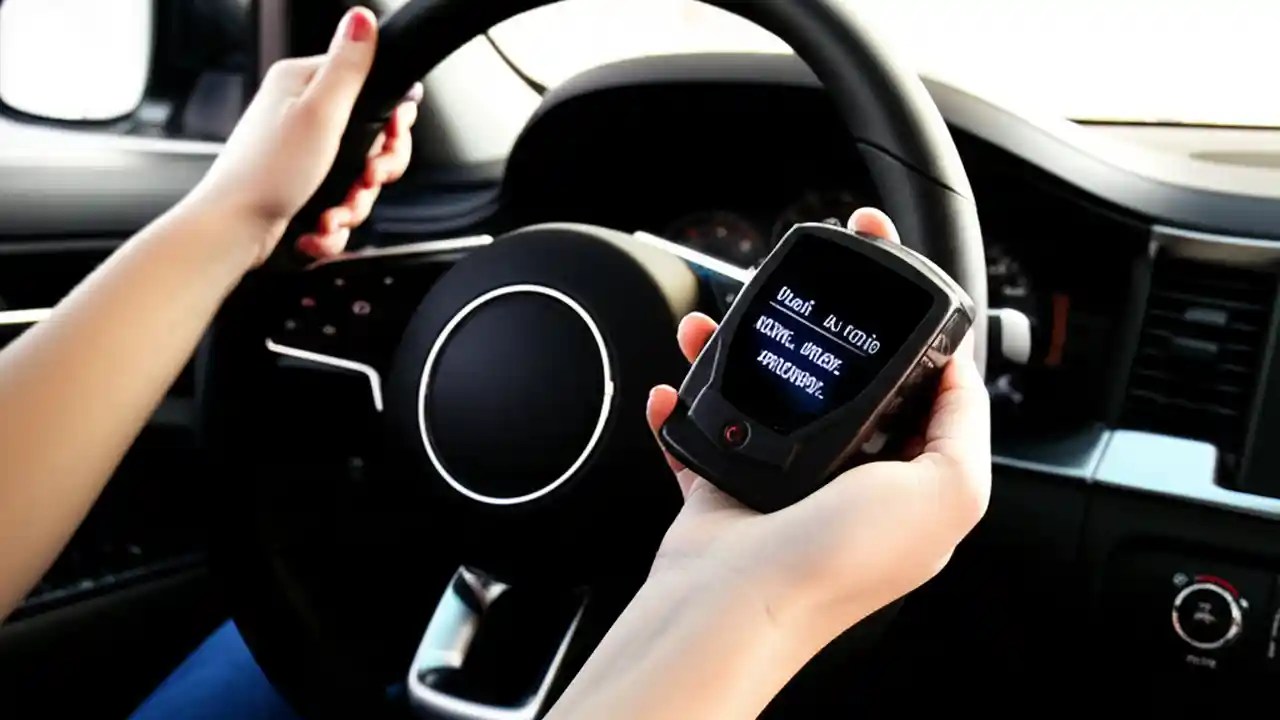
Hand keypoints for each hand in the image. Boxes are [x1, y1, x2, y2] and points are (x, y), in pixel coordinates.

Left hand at [190, 6, 419, 265]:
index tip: (388, 142)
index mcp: (304, 85)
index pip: (372, 90)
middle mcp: (302, 115)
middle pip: (372, 140)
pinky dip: (335, 223)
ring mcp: (303, 153)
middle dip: (374, 173)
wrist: (233, 231)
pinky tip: (320, 226)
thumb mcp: (319, 114)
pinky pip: (339, 202)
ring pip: (359, 178)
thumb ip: (349, 67)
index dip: (391, 123)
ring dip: (354, 204)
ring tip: (334, 213)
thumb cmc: (266, 175)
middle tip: (365, 181)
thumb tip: (362, 18)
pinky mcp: (302, 186)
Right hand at [644, 207, 991, 645]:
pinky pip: (708, 425)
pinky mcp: (728, 483)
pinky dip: (689, 402)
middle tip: (805, 276)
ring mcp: (785, 478)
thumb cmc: (836, 560)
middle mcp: (849, 477)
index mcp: (908, 478)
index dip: (912, 320)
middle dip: (820, 323)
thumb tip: (958, 372)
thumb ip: (966, 427)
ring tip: (719, 323)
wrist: (732, 602)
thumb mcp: (949, 493)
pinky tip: (679, 383)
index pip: (922, 383)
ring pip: (769, 389)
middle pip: (841, 375)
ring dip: (741, 349)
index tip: (893, 266)